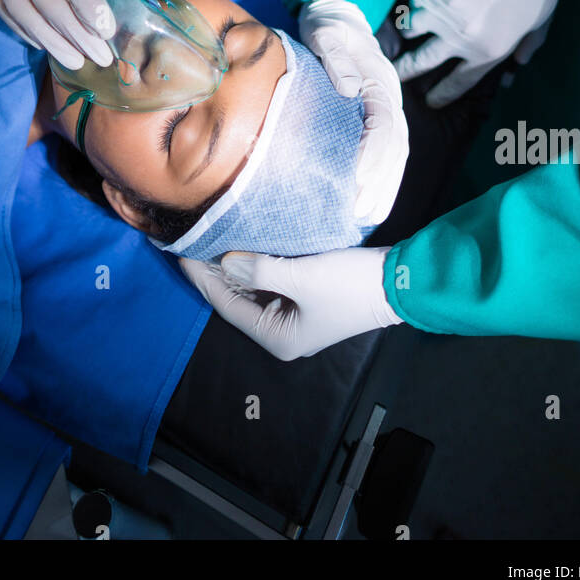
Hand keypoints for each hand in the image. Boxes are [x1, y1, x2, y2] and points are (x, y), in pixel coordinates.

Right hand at [0, 0, 114, 68]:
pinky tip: (43, 42)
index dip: (88, 6)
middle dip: (75, 33)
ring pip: (21, 10)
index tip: (107, 30)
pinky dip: (22, 27)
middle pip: (46, 1)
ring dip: (50, 39)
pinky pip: (1, 5)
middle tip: (100, 56)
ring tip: (75, 59)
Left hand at [180, 247, 401, 360]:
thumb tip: (225, 262)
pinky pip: (268, 284)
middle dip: (214, 273)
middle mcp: (281, 334)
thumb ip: (259, 271)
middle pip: (236, 300)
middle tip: (191, 242)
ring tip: (209, 241)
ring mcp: (294, 317)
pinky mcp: (305, 300)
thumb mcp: (302, 277)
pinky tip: (240, 248)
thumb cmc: (349, 285)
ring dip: (233, 269)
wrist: (399, 282)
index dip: (202, 278)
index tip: (181, 252)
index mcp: (277, 339)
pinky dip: (253, 268)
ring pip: (251, 291)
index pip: (226, 305)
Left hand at [299, 0, 407, 221]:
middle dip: (381, 181)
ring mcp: (386, 110)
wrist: (337, 18)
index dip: (374, 154)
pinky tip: (369, 203)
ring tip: (367, 217)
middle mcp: (388, 99)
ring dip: (384, 187)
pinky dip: (381, 180)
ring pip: (394, 155)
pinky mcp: (376, 119)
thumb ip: (335, 55)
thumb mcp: (325, 32)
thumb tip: (352, 88)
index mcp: (379, 81)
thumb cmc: (326, 27)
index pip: (384, 123)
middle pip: (395, 147)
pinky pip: (386, 154)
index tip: (359, 180)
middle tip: (360, 212)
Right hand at [397, 0, 576, 106]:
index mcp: (489, 51)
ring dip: (409, 29)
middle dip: (404, 71)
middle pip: (422, 62)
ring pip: (410, 29)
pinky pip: (415, 1)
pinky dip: (418, 0)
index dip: (443, 94)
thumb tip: (517, 65)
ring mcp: (442, 14)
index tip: (430, 102)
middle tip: (392, 74)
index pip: (460, 81)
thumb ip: (526, 47)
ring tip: (407, 28)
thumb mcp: (540, 24)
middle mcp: (460, 38)